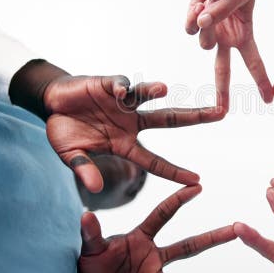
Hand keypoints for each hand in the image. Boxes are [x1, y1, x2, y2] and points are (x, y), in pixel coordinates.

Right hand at [43, 75, 223, 191]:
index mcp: (125, 144)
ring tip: (163, 89)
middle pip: (170, 120)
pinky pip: (121, 85)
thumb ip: (83, 169)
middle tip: (221, 113)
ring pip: (146, 97)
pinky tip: (121, 91)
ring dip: (153, 91)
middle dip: (196, 117)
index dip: (175, 171)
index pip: (156, 161)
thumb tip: (95, 188)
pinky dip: (122, 88)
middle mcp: (131, 123)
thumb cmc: (65, 131)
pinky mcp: (110, 84)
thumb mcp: (71, 155)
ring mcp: (123, 103)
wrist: (52, 103)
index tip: (197, 180)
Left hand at [79, 185, 235, 272]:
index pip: (164, 214)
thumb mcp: (89, 251)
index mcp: (141, 237)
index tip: (198, 185)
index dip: (180, 199)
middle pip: (190, 245)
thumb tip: (85, 215)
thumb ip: (90, 234)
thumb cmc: (90, 271)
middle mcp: (154, 255)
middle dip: (213, 237)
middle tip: (234, 229)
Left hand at [185, 0, 272, 109]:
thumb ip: (222, 12)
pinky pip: (189, 26)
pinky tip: (200, 0)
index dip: (262, 80)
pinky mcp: (192, 16)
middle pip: (223, 68)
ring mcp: (208, 27)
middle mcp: (226, 35)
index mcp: (244, 32)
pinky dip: (193, 15)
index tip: (269, 99)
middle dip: (222, 90)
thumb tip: (203, 22)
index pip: (254, 61)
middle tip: (221, 112)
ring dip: (207, 26)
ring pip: (203, 42)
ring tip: (212, 3)